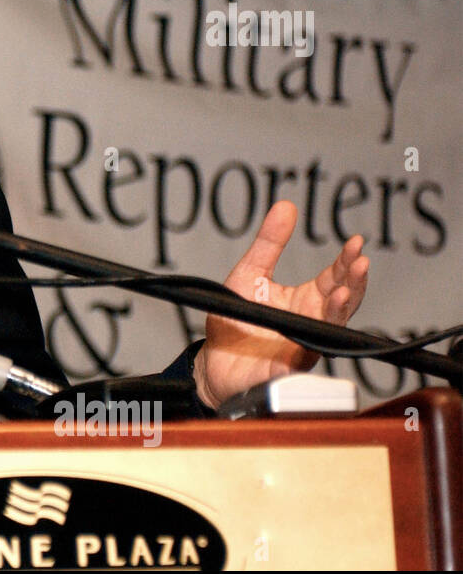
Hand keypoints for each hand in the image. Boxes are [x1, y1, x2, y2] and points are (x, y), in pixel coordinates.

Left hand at [195, 200, 368, 408]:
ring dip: (339, 311)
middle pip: (343, 302)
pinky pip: (302, 357)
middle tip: (359, 262)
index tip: (356, 243)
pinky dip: (310, 344)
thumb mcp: (250, 273)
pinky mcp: (286, 367)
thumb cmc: (235, 320)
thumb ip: (270, 244)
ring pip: (330, 329)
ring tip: (342, 292)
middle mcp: (310, 322)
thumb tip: (285, 206)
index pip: (334, 278)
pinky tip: (310, 333)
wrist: (213, 360)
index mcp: (305, 300)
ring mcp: (303, 346)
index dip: (346, 261)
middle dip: (354, 283)